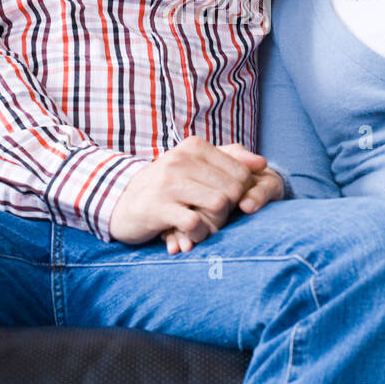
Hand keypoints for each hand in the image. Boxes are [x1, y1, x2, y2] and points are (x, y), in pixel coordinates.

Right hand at [108, 136, 266, 251]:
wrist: (122, 202)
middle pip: (233, 189)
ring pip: (219, 204)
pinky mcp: (158, 207)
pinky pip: (196, 223)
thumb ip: (230, 159)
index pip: (241, 171)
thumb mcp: (194, 165)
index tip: (226, 203)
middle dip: (230, 210)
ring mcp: (168, 183)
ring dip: (216, 223)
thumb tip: (262, 163)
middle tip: (215, 219)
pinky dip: (199, 234)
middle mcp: (181, 160)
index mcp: (194, 147)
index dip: (241, 193)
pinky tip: (190, 236)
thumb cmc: (166, 186)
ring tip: (204, 228)